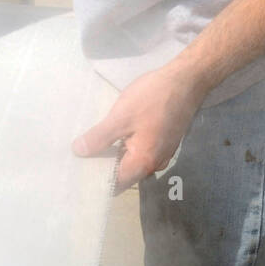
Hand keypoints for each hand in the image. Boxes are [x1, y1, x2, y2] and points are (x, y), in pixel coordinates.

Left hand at [72, 63, 203, 192]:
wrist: (186, 81)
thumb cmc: (153, 98)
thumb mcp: (121, 116)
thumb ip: (99, 137)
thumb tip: (78, 152)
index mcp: (143, 163)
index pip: (115, 184)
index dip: (96, 181)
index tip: (78, 172)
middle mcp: (155, 164)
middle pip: (125, 174)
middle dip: (104, 167)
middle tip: (79, 157)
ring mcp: (162, 153)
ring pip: (133, 162)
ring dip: (115, 155)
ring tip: (92, 145)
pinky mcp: (165, 141)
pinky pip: (141, 151)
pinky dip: (126, 146)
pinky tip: (115, 134)